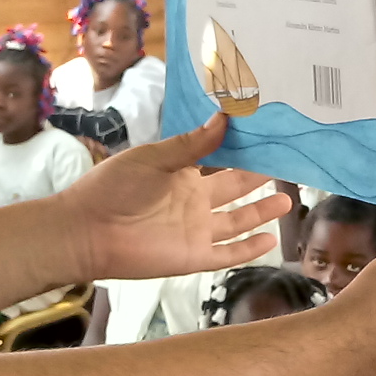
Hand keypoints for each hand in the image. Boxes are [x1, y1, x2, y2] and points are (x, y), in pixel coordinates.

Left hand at [57, 114, 288, 282]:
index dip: (243, 150)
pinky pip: (227, 254)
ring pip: (238, 220)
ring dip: (261, 212)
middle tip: (288, 163)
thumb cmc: (114, 187)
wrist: (87, 231)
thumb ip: (190, 145)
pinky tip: (271, 239)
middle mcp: (194, 201)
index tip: (269, 136)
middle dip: (259, 177)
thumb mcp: (153, 158)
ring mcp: (196, 230)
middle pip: (235, 188)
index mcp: (183, 173)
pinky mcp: (194, 256)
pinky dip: (249, 249)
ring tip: (287, 200)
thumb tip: (224, 119)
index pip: (221, 159)